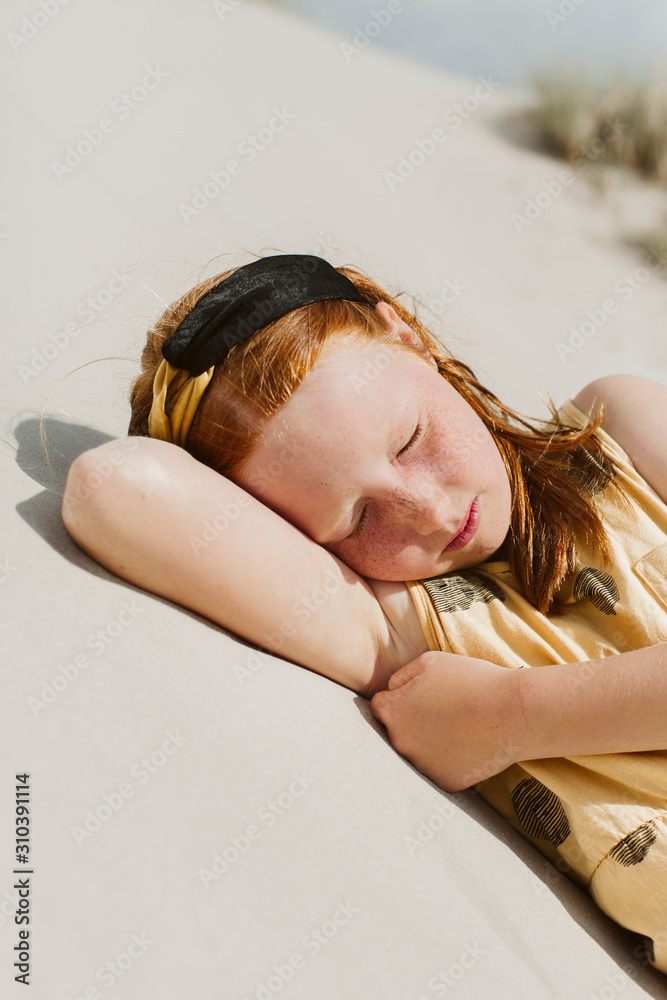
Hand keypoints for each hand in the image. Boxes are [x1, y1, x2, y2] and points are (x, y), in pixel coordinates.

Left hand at [368, 651, 523, 792]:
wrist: (513, 713)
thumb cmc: (472, 681)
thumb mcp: (429, 662)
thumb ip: (401, 677)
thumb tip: (391, 691)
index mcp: (393, 713)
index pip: (380, 706)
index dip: (399, 698)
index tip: (419, 696)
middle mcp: (401, 744)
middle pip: (397, 731)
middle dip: (412, 721)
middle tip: (442, 710)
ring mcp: (422, 767)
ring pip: (419, 752)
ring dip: (430, 741)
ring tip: (459, 725)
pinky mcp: (445, 782)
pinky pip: (441, 769)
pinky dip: (451, 758)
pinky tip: (470, 743)